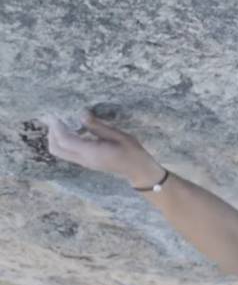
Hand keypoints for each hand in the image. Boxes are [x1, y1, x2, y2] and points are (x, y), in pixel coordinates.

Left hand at [44, 113, 163, 186]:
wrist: (138, 170)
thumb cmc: (132, 152)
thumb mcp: (119, 136)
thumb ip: (98, 126)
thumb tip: (81, 114)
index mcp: (92, 153)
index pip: (65, 141)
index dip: (56, 127)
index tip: (54, 114)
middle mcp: (84, 159)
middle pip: (56, 149)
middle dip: (51, 132)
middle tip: (55, 118)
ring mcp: (84, 162)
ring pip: (59, 151)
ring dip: (56, 137)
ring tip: (61, 123)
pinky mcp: (85, 161)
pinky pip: (67, 152)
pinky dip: (63, 141)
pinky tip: (72, 130)